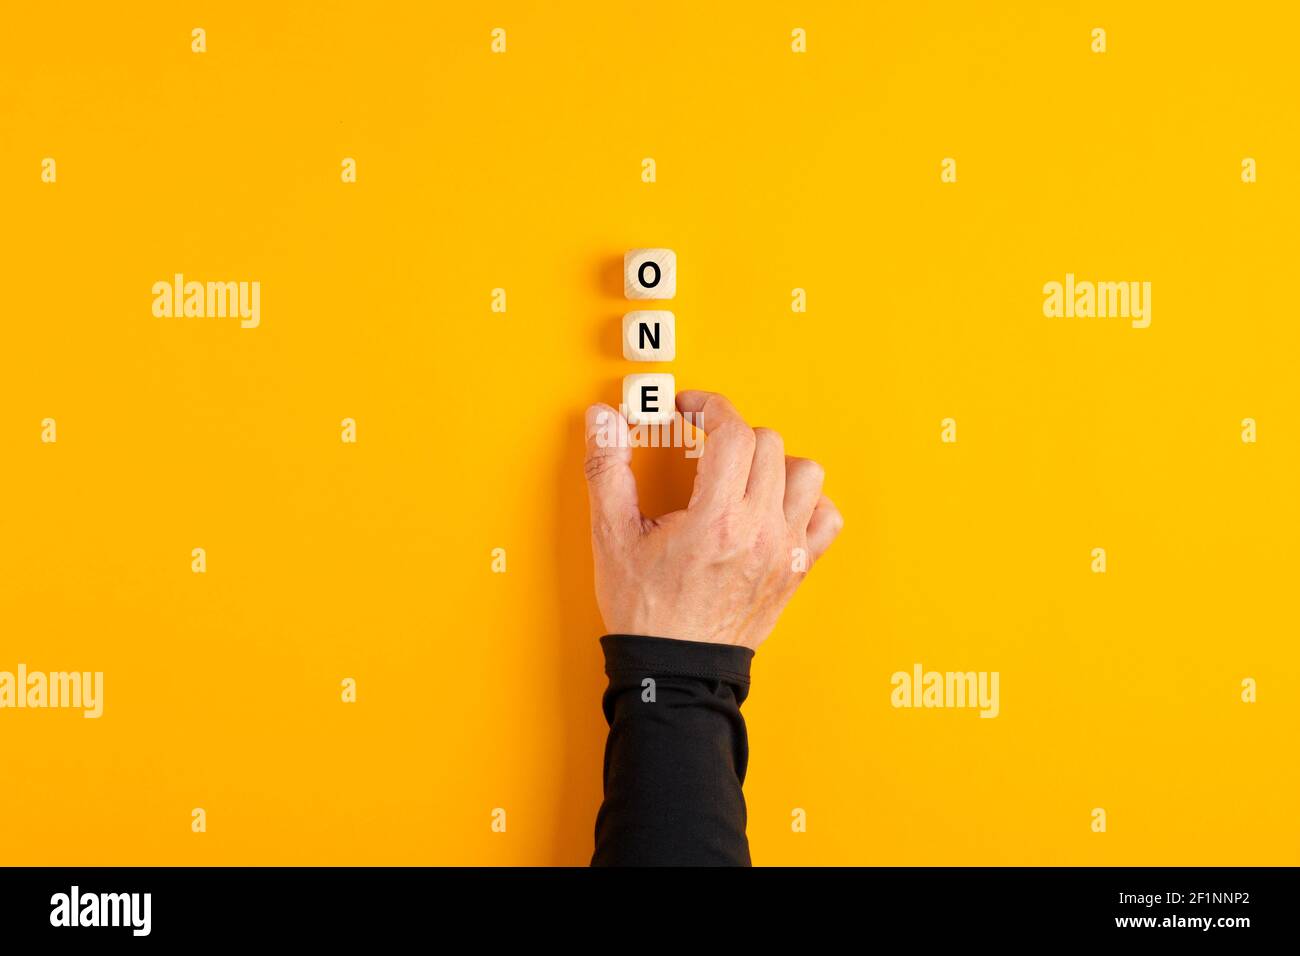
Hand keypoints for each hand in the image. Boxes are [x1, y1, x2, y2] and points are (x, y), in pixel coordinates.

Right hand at [582, 389, 842, 649]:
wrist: (676, 672)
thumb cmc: (647, 612)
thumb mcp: (612, 538)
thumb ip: (607, 471)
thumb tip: (602, 419)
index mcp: (716, 520)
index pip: (733, 432)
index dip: (710, 406)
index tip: (691, 409)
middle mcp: (760, 532)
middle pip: (769, 444)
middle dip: (733, 434)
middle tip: (705, 446)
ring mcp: (785, 551)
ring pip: (806, 473)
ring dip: (774, 464)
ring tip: (742, 476)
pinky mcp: (798, 569)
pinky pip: (827, 517)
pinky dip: (805, 503)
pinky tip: (772, 508)